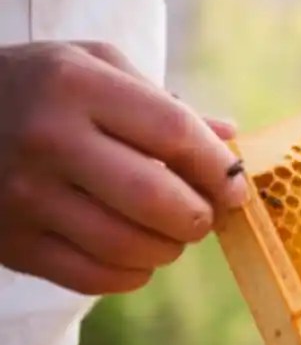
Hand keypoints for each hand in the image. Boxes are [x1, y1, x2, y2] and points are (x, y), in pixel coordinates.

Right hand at [0, 42, 247, 294]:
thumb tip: (230, 139)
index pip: (175, 134)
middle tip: (203, 214)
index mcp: (77, 87)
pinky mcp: (11, 243)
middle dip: (200, 216)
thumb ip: (163, 104)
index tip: (234, 187)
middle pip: (157, 199)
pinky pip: (94, 277)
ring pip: (130, 246)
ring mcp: (24, 197)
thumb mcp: (93, 67)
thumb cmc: (36, 87)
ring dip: (168, 248)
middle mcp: (48, 141)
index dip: (219, 168)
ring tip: (167, 232)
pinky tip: (133, 252)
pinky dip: (131, 273)